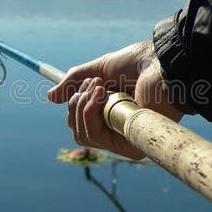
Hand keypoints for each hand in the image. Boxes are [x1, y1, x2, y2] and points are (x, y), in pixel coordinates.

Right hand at [47, 40, 181, 158]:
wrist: (161, 64)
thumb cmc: (139, 63)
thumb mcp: (100, 69)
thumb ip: (75, 82)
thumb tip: (50, 97)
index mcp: (112, 112)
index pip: (80, 121)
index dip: (76, 103)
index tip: (87, 83)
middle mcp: (117, 128)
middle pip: (77, 129)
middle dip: (77, 103)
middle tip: (94, 84)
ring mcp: (123, 139)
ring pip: (82, 134)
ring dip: (83, 106)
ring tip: (99, 88)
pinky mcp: (128, 147)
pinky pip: (93, 136)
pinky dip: (90, 112)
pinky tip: (104, 97)